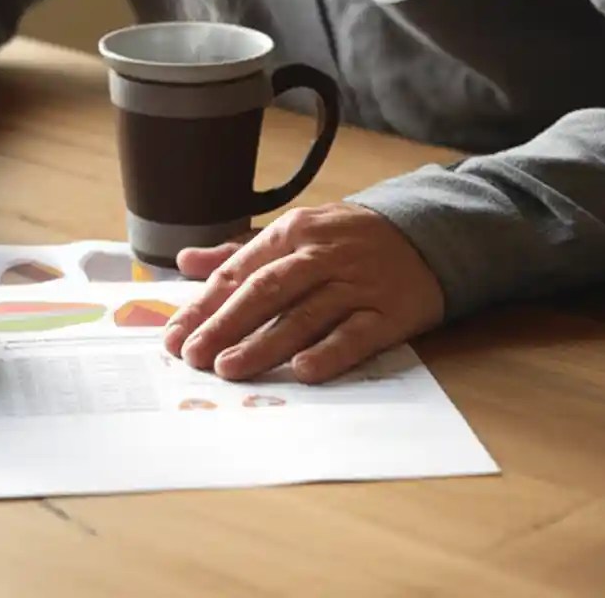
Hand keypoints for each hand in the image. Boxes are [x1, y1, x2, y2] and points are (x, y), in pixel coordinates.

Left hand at [162, 203, 444, 383]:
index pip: (238, 271)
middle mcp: (323, 255)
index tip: (174, 336)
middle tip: (193, 356)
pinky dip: (329, 352)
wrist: (431, 233)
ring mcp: (358, 284)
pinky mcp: (391, 312)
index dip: (203, 305)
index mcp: (293, 232)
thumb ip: (239, 251)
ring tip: (229, 369)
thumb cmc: (348, 240)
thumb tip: (185, 261)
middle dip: (224, 325)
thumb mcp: (295, 232)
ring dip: (264, 344)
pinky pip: (356, 334)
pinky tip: (302, 371)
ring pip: (304, 315)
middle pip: (265, 292)